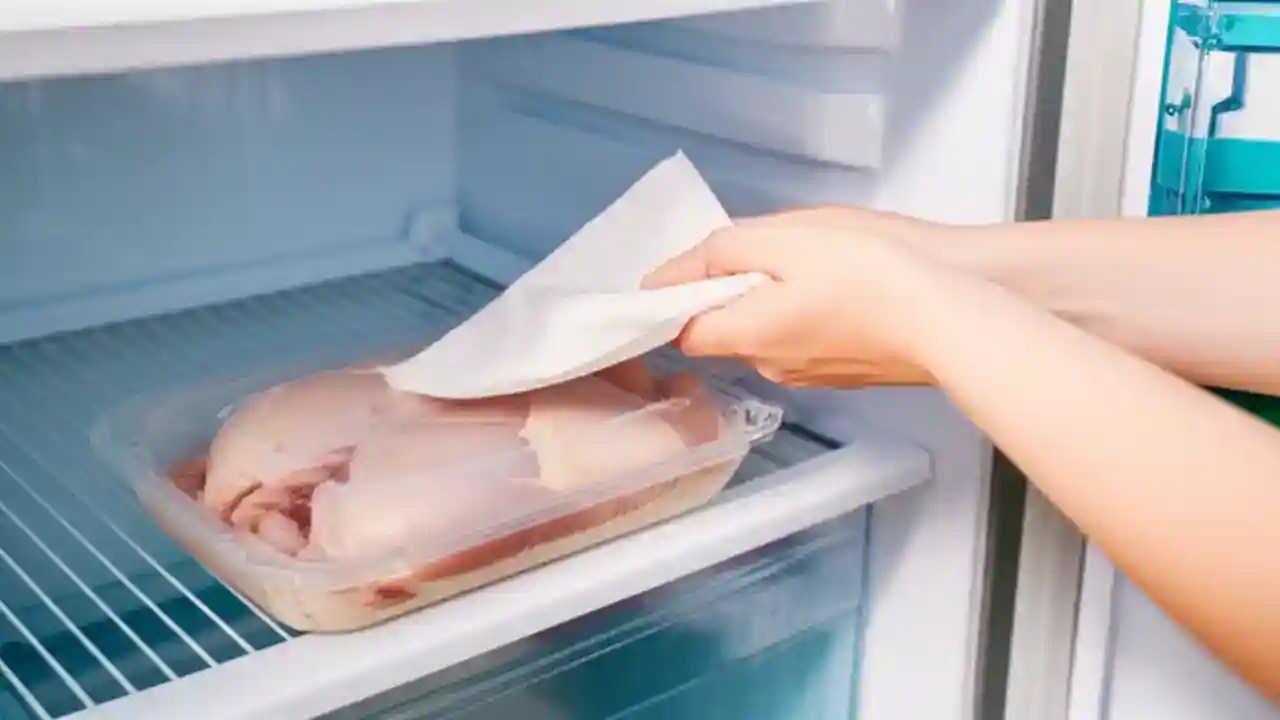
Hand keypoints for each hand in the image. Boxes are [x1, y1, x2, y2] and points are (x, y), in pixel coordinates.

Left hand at [642, 206, 958, 387]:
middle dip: (731, 288)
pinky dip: (811, 309)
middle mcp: (772, 365)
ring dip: (774, 296)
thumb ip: (722, 252)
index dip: (675, 298)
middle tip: (767, 246)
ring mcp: (812, 373)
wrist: (955, 314)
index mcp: (749, 335)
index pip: (680, 330)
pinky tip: (846, 282)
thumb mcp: (786, 237)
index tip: (691, 265)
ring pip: (769, 331)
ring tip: (816, 259)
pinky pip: (808, 336)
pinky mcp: (849, 370)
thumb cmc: (872, 270)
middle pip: (726, 328)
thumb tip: (673, 274)